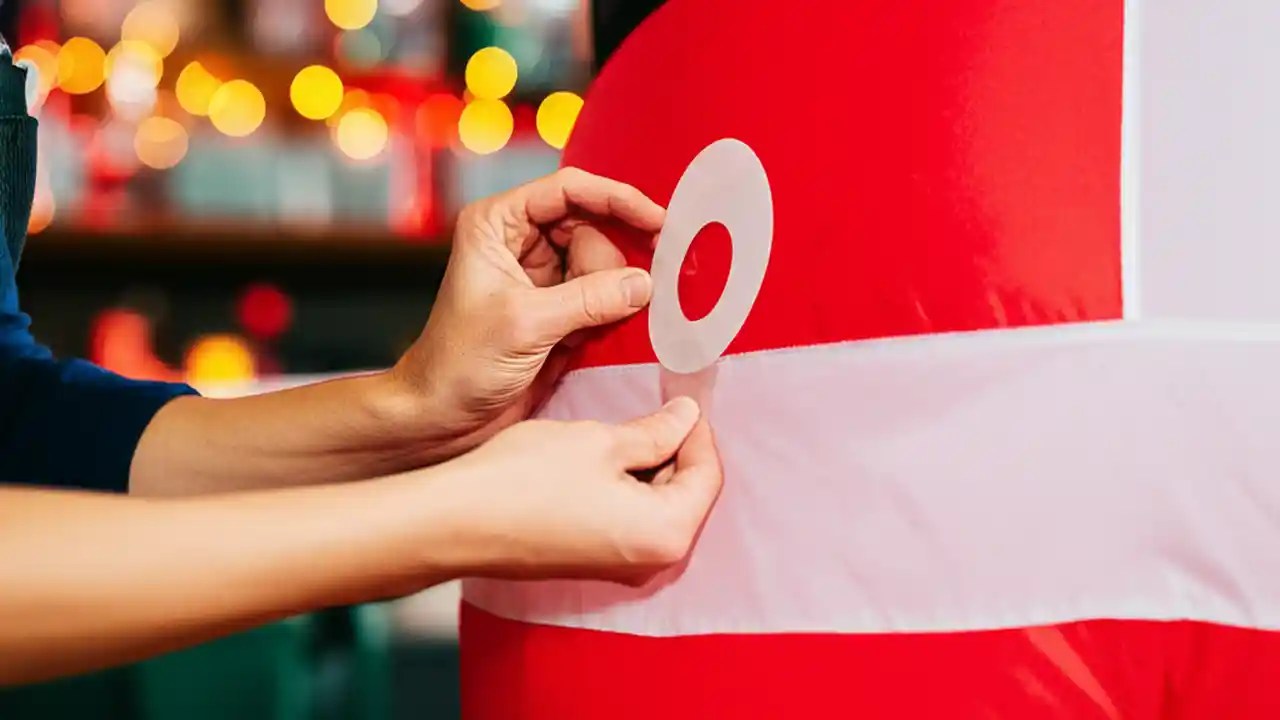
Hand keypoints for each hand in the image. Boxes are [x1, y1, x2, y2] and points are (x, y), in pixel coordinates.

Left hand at [391, 168, 664, 460]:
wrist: (441, 417)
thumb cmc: (459, 364)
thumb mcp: (525, 324)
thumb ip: (588, 299)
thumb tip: (644, 282)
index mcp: (498, 224)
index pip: (568, 191)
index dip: (616, 200)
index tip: (658, 222)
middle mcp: (519, 242)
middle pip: (591, 228)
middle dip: (610, 262)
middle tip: (619, 298)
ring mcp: (540, 277)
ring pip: (601, 265)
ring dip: (610, 292)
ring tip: (588, 329)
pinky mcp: (556, 310)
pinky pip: (600, 297)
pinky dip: (609, 312)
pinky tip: (596, 335)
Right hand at [441, 397, 722, 585]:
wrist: (456, 522)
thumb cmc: (525, 480)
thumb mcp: (600, 441)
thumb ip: (655, 431)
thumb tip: (688, 416)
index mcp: (666, 533)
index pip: (707, 474)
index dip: (698, 429)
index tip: (683, 396)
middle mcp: (652, 562)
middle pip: (687, 494)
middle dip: (677, 448)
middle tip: (659, 405)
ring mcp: (622, 568)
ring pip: (658, 506)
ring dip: (650, 465)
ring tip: (629, 426)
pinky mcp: (595, 563)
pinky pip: (630, 520)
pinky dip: (628, 487)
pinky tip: (606, 456)